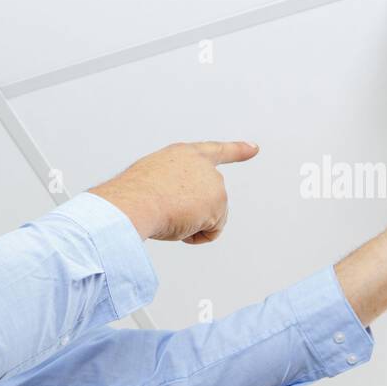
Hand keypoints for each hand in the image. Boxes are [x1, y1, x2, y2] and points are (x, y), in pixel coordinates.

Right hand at [87, 140, 259, 242]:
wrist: (134, 202)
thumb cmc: (132, 196)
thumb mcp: (150, 184)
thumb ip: (170, 190)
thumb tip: (177, 218)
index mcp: (182, 155)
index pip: (214, 151)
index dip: (236, 150)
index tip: (254, 148)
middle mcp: (203, 165)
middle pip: (208, 199)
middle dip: (193, 213)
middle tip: (166, 212)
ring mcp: (214, 183)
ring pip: (208, 218)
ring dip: (189, 225)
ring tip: (167, 215)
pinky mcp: (219, 203)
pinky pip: (211, 232)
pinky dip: (196, 236)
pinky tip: (179, 226)